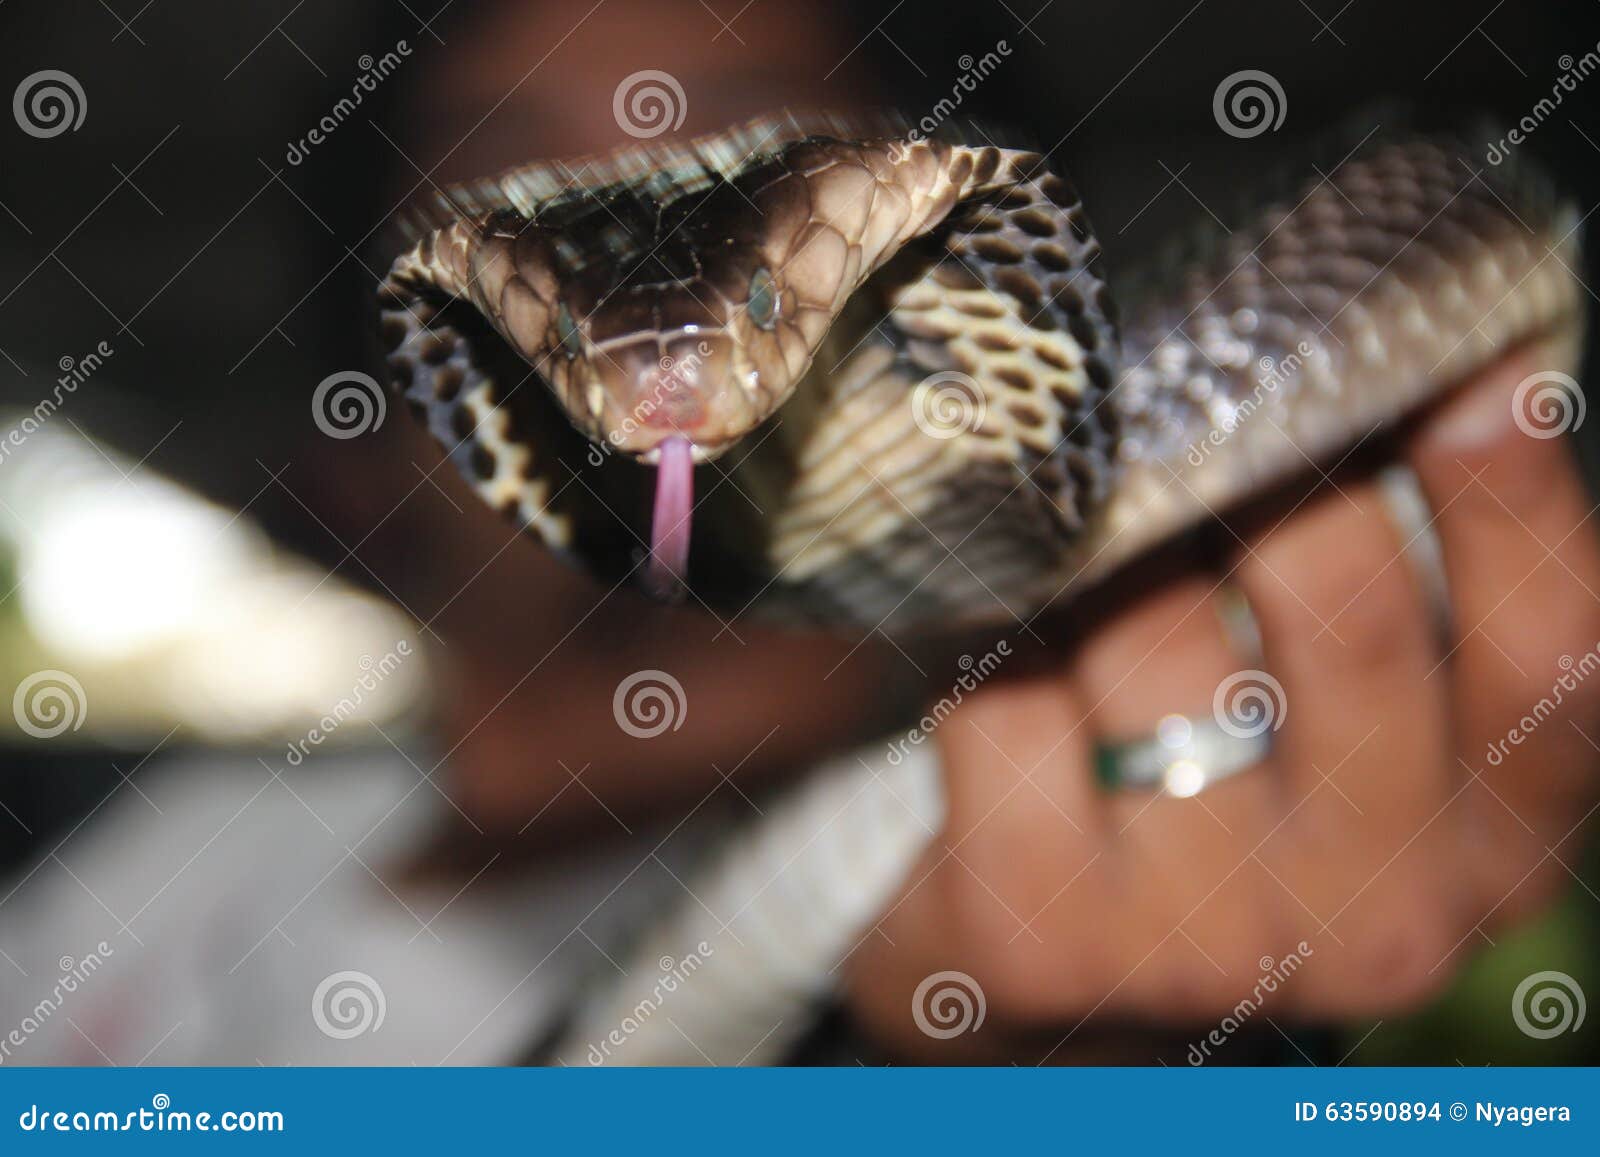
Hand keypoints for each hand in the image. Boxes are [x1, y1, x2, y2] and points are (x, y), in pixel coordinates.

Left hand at [845, 348, 1599, 1061]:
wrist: (1061, 990)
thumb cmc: (1217, 816)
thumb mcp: (1354, 738)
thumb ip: (1400, 602)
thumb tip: (1428, 374)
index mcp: (1490, 842)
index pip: (1554, 650)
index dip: (1513, 494)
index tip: (1463, 370)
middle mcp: (1378, 911)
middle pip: (1343, 616)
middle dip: (1257, 475)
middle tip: (1187, 406)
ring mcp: (1208, 939)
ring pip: (1149, 643)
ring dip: (1096, 555)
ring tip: (1070, 524)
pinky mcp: (1046, 937)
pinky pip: (1002, 700)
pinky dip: (982, 642)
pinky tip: (981, 631)